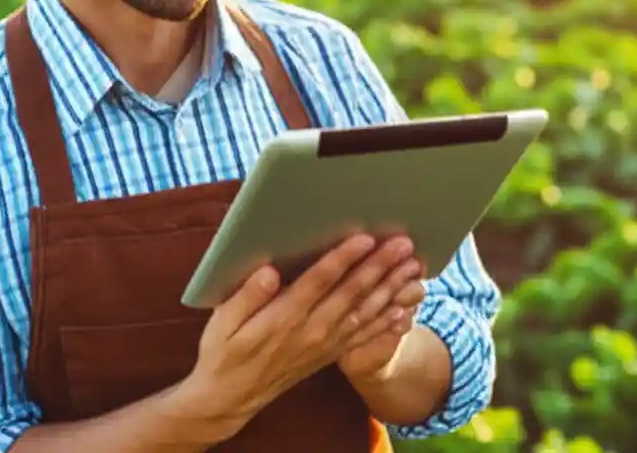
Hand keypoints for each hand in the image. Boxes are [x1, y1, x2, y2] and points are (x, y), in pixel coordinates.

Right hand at [177, 232, 415, 438]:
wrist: (231, 398)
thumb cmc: (224, 352)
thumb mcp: (222, 323)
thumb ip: (246, 296)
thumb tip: (268, 272)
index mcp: (283, 318)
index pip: (319, 282)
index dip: (343, 259)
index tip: (364, 238)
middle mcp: (310, 331)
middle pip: (351, 293)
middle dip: (379, 266)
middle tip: (402, 243)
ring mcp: (325, 344)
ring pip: (365, 312)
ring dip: (391, 288)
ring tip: (413, 267)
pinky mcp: (331, 352)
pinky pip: (366, 335)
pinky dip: (388, 321)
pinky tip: (407, 306)